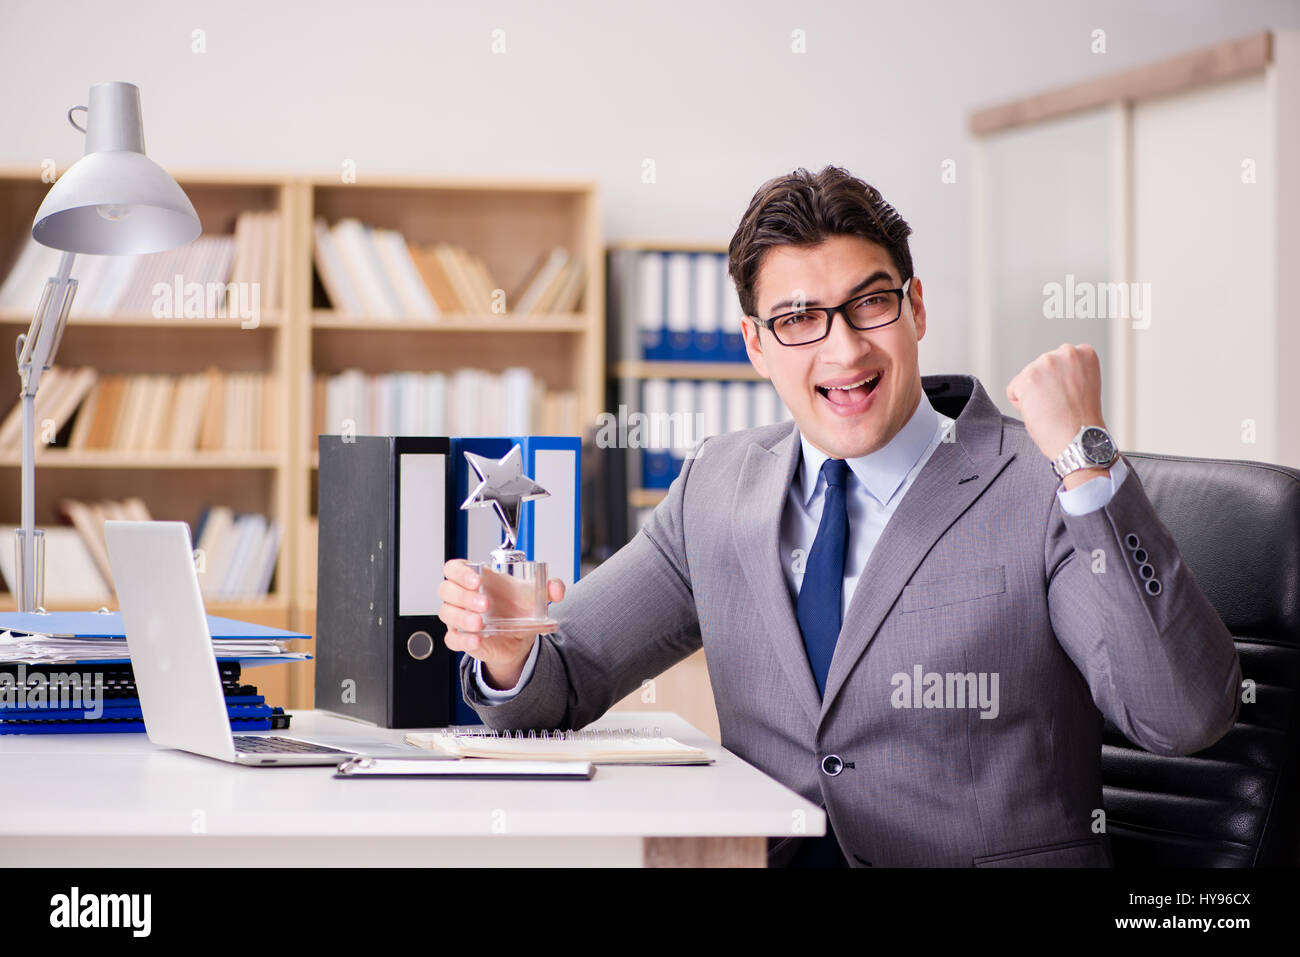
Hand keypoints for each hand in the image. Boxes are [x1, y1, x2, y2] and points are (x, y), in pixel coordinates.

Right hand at [437, 558, 564, 689]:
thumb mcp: (534, 595)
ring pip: (447, 614)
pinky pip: (452, 639)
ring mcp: (459, 618)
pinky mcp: (461, 638)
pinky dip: (463, 639)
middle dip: (464, 596)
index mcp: (475, 580)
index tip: (477, 579)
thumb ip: (549, 587)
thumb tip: (557, 589)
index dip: (460, 572)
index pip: (453, 569)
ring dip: (462, 617)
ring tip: (480, 623)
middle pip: (446, 590)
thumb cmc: (517, 610)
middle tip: (485, 603)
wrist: (519, 639)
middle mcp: (463, 597)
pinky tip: (477, 639)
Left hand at [1006, 344, 1107, 474]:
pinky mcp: (1027, 377)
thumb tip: (1044, 375)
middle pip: (1039, 369)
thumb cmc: (1082, 421)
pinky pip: (1013, 392)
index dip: (1061, 385)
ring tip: (1053, 410)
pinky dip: (1022, 406)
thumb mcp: (1083, 385)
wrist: (1080, 440)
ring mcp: (1046, 363)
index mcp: (1084, 353)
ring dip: (1033, 396)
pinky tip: (1040, 413)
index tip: (1072, 397)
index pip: (1057, 364)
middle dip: (1045, 388)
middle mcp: (1067, 352)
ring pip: (1026, 380)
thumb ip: (1067, 373)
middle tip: (1061, 406)